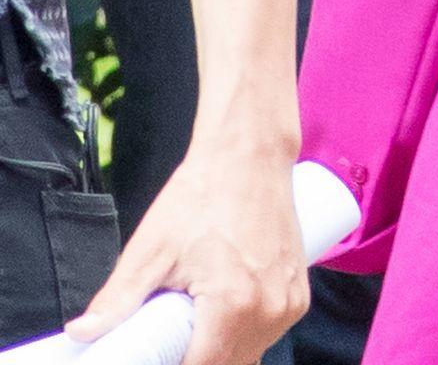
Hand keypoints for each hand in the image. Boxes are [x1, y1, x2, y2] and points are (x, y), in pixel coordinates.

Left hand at [66, 138, 307, 364]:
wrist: (250, 152)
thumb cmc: (203, 193)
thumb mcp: (152, 247)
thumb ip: (117, 299)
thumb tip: (79, 334)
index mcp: (233, 306)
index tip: (157, 352)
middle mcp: (269, 311)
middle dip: (195, 359)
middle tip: (170, 332)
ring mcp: (288, 303)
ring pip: (249, 356)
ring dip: (221, 353)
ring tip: (195, 318)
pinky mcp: (298, 293)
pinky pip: (268, 334)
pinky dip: (245, 336)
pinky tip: (223, 311)